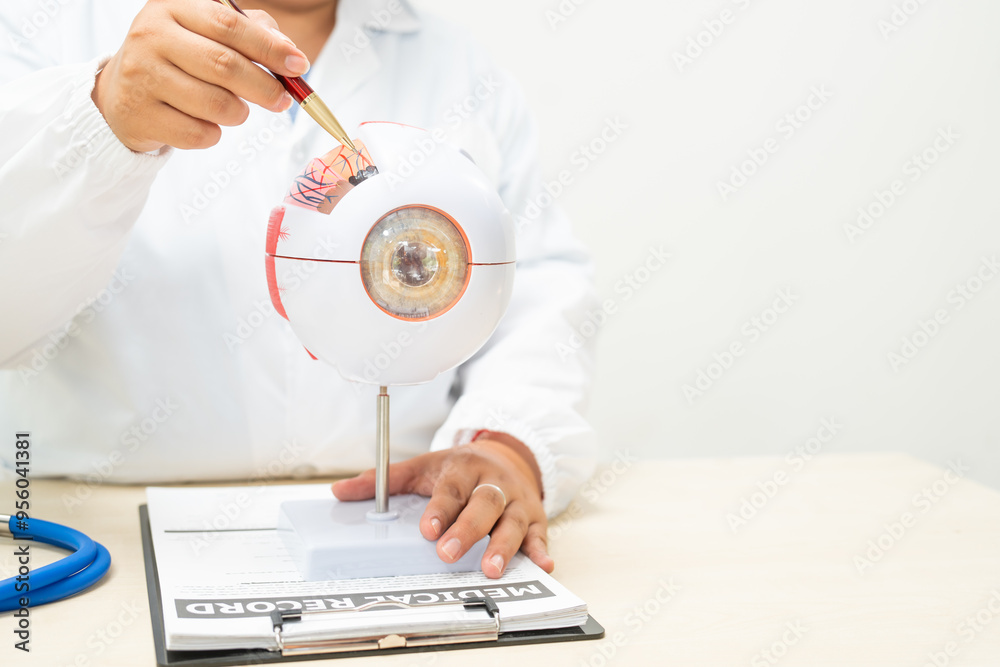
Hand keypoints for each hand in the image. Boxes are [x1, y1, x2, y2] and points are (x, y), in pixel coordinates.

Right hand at [92, 0, 307, 151]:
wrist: (121, 95)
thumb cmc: (180, 60)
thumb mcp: (207, 33)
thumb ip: (251, 33)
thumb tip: (289, 52)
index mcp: (172, 7)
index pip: (229, 24)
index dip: (269, 47)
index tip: (299, 65)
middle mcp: (150, 36)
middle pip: (224, 65)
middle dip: (264, 87)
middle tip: (282, 100)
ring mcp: (140, 76)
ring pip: (215, 105)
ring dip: (239, 113)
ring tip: (235, 109)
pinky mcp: (139, 115)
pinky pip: (198, 134)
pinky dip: (213, 134)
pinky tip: (204, 123)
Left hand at [332, 435, 552, 578]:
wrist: (507, 455)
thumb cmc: (460, 468)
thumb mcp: (423, 466)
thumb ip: (384, 480)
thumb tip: (340, 491)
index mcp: (464, 467)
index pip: (451, 488)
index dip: (439, 509)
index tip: (427, 529)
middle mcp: (493, 483)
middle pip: (483, 504)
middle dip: (467, 529)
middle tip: (448, 553)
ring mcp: (516, 501)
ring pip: (512, 522)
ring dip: (503, 545)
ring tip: (491, 568)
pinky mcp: (534, 517)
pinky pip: (539, 534)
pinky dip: (541, 549)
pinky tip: (542, 564)